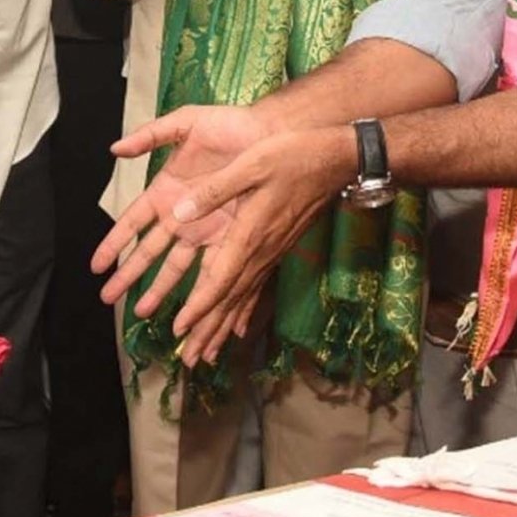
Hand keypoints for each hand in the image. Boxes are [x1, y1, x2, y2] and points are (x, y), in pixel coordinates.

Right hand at [93, 104, 272, 310]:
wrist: (271, 133)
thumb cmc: (228, 126)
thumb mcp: (184, 123)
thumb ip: (150, 135)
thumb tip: (116, 148)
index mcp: (165, 191)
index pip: (132, 223)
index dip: (113, 244)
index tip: (96, 265)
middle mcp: (181, 215)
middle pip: (148, 252)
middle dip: (128, 275)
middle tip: (109, 298)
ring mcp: (204, 229)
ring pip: (175, 267)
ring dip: (158, 289)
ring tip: (143, 312)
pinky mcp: (230, 236)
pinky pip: (211, 266)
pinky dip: (201, 286)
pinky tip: (191, 304)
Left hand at [153, 125, 354, 364]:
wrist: (338, 159)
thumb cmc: (292, 155)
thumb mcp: (250, 164)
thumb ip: (213, 191)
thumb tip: (178, 212)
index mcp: (249, 233)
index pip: (220, 280)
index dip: (199, 307)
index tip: (179, 330)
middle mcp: (261, 251)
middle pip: (230, 300)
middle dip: (208, 331)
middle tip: (188, 360)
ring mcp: (272, 252)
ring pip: (243, 299)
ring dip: (223, 328)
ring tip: (206, 355)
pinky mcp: (279, 247)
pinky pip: (257, 287)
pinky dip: (244, 311)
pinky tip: (240, 328)